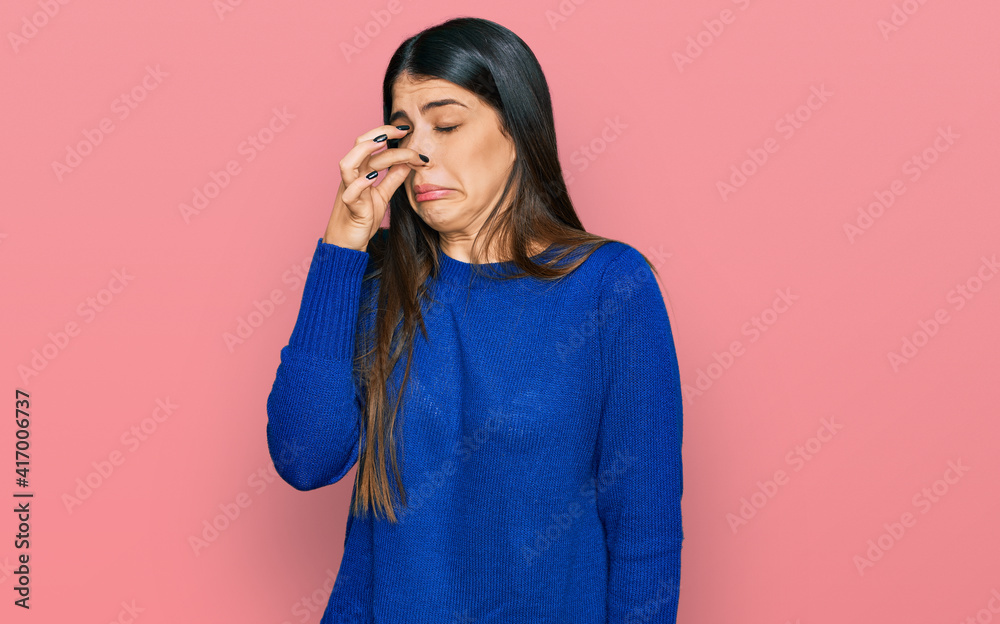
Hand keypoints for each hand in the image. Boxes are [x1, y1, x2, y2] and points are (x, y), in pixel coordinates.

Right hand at [323, 124, 426, 249]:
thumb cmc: (362, 218)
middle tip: (402, 132)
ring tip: (384, 144)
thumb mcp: (382, 195)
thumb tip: (408, 163)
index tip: (406, 130)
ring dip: (365, 151)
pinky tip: (373, 177)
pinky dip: (360, 183)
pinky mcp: (350, 207)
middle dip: (380, 134)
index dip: (386, 132)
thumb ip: (393, 179)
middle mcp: (353, 176)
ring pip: (348, 164)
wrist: (348, 243)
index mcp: (361, 171)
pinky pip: (350, 192)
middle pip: (359, 146)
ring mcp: (349, 190)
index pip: (370, 143)